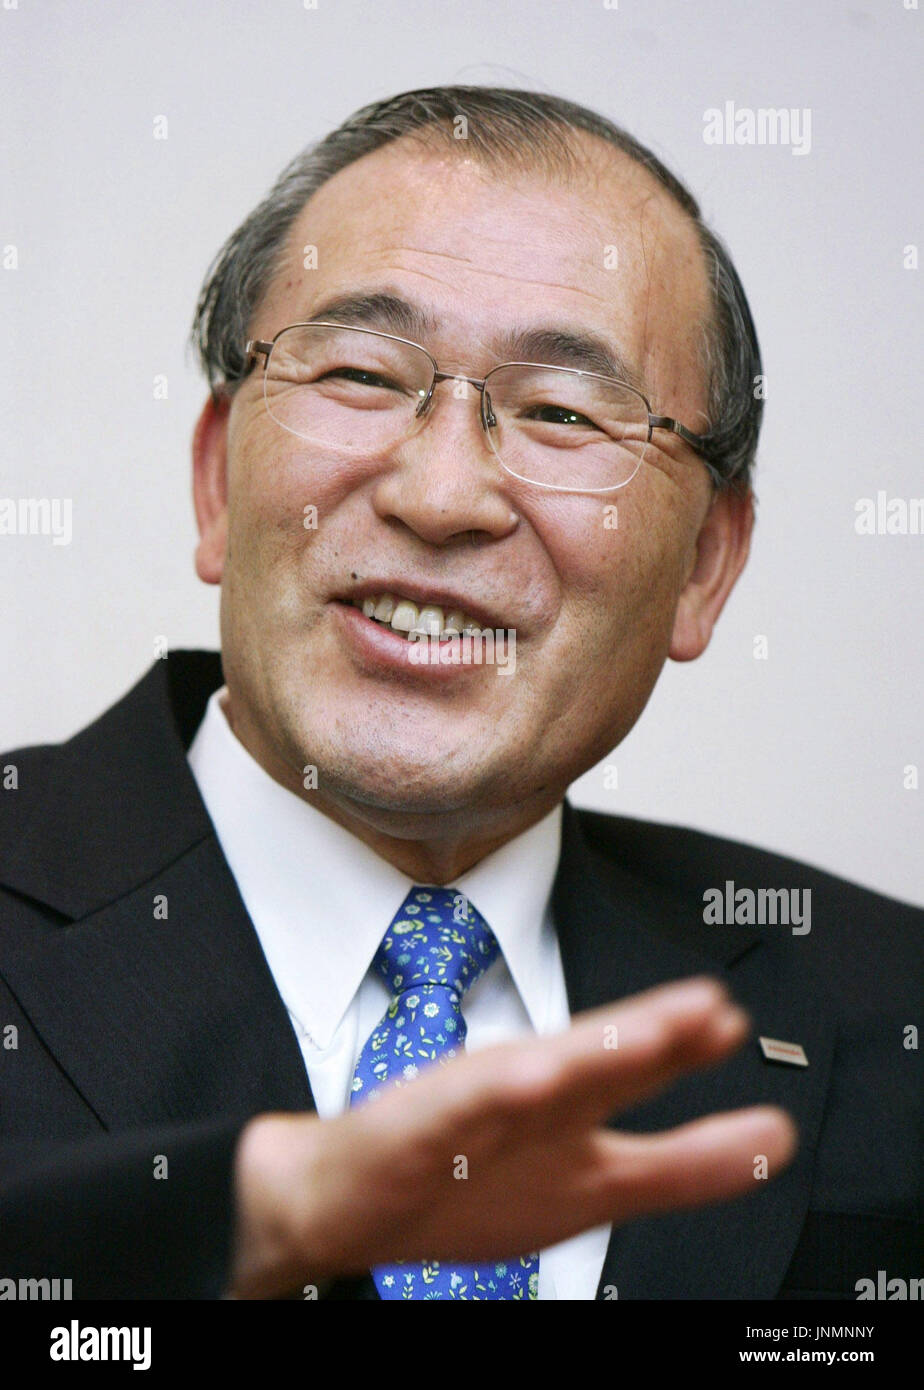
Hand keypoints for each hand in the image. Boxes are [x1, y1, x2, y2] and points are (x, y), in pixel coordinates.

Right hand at [228, 976, 795, 1297]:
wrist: (339, 1201)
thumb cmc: (461, 1185)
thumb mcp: (595, 1188)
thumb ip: (683, 1165)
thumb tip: (777, 1138)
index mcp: (571, 1116)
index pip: (634, 1072)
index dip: (683, 1048)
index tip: (730, 1020)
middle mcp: (526, 1102)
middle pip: (591, 1064)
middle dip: (644, 1036)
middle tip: (701, 1007)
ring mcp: (469, 1112)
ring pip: (530, 1078)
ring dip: (582, 1055)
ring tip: (637, 1037)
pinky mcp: (416, 1132)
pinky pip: (456, 1114)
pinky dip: (491, 1095)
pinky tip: (526, 1080)